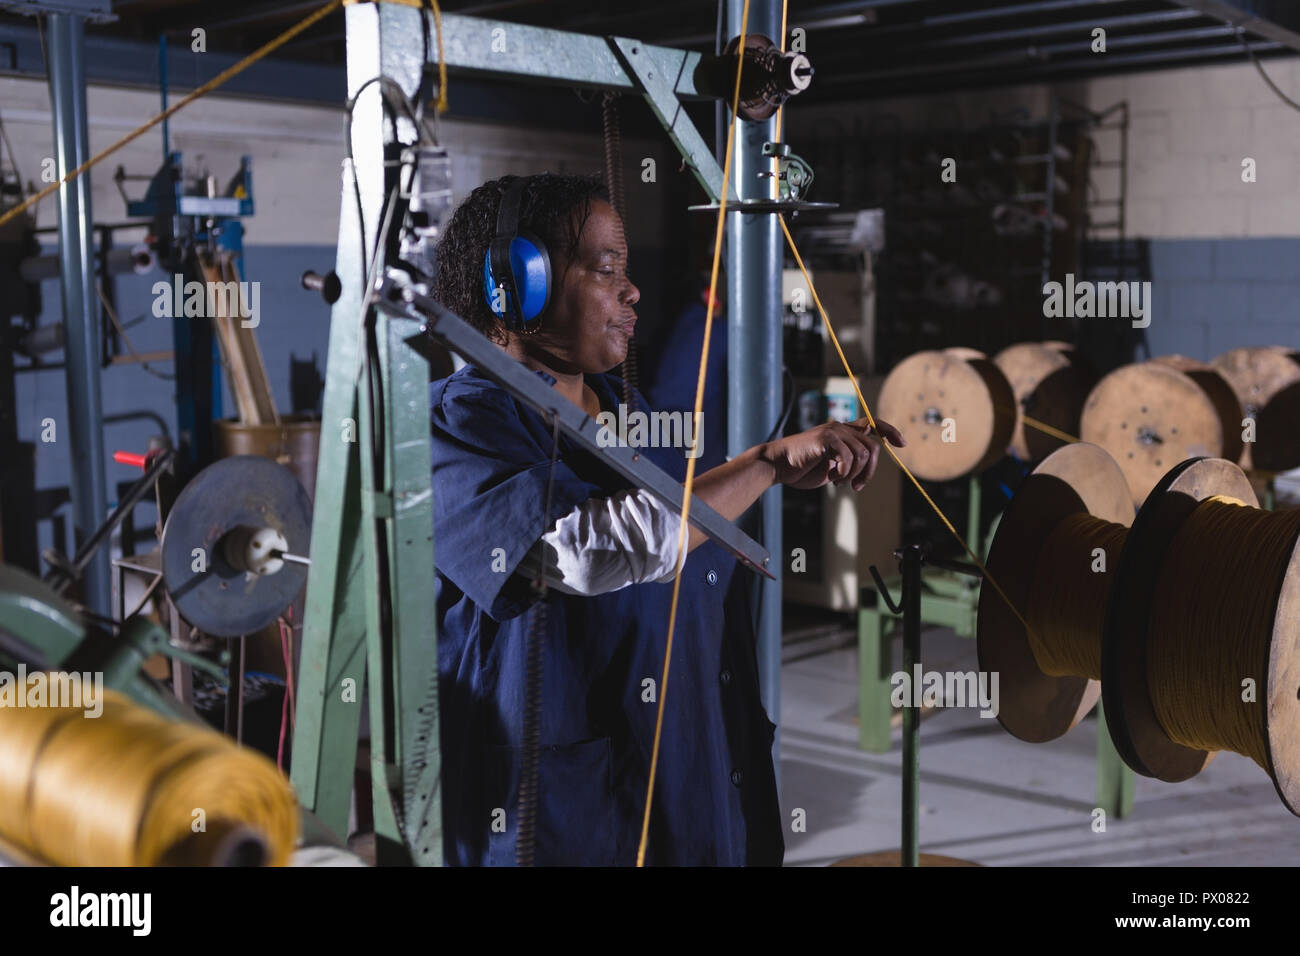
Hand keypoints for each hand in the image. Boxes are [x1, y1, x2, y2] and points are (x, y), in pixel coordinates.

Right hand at [760, 417, 905, 491]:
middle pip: (873, 447)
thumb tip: (866, 467)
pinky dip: (844, 472)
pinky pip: (848, 457)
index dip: (890, 431)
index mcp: (842, 432)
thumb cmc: (801, 469)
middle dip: (870, 471)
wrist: (778, 466)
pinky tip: (832, 477)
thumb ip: (848, 461)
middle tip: (856, 487)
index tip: (902, 443)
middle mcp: (840, 427)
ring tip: (839, 483)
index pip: (873, 424)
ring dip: (854, 475)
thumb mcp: (831, 465)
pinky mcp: (826, 438)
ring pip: (863, 454)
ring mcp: (833, 431)